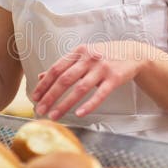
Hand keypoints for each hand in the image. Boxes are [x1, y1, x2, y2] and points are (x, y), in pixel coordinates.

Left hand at [31, 41, 148, 119]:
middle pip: (65, 79)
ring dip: (65, 104)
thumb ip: (64, 66)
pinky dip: (89, 105)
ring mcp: (102, 68)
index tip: (35, 98)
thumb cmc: (104, 55)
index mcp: (78, 52)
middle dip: (50, 97)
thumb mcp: (83, 56)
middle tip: (40, 110)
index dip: (44, 84)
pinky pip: (100, 94)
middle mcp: (89, 58)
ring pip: (80, 88)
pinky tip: (79, 114)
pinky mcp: (114, 78)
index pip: (56, 69)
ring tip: (54, 116)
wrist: (133, 53)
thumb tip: (41, 77)